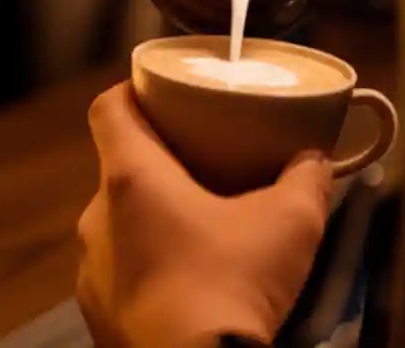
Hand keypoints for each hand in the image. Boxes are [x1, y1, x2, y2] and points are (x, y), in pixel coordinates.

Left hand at [76, 83, 332, 346]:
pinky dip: (147, 267)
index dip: (131, 92)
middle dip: (157, 164)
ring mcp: (90, 268)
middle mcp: (97, 216)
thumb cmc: (231, 284)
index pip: (107, 108)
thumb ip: (305, 181)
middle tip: (200, 167)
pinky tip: (185, 282)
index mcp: (130, 177)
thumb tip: (314, 160)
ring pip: (118, 223)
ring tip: (199, 232)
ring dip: (151, 220)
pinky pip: (119, 272)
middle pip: (117, 168)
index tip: (158, 94)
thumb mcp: (290, 226)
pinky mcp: (96, 312)